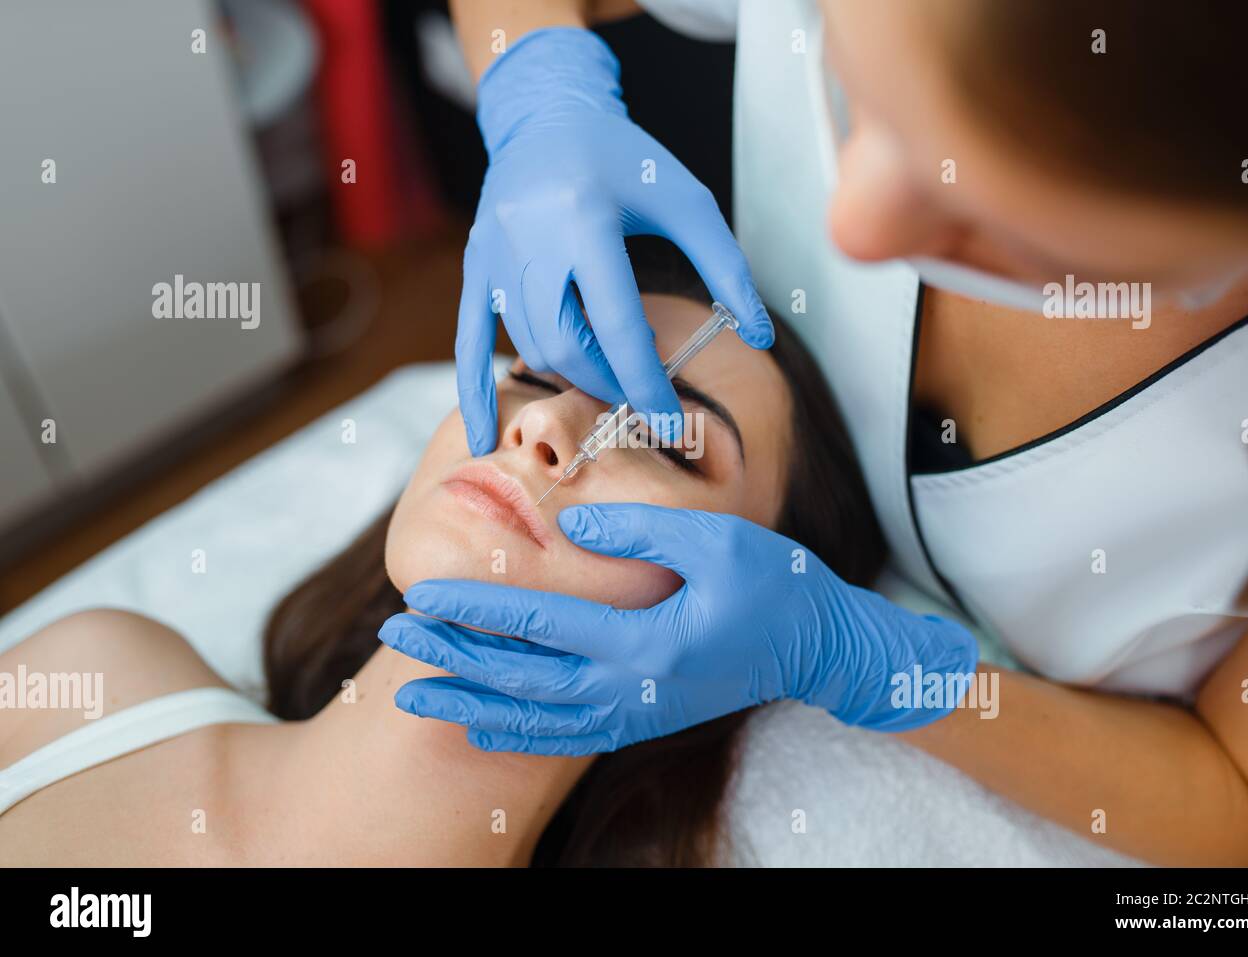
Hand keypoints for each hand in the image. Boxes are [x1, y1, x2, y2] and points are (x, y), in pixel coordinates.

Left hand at [379, 504, 978, 754]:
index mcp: (646, 641)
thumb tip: (568, 522)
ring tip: (411, 691)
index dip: (477, 607)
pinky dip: (515, 731)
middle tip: (395, 634)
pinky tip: (476, 723)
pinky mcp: (640, 720)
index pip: (540, 622)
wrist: (818, 649)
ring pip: (533, 716)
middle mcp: (631, 688)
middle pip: (521, 677)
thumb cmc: (773, 585)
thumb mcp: (717, 541)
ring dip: (470, 701)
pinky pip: (563, 735)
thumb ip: (640, 531)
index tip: (420, 594)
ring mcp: (634, 712)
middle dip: (454, 655)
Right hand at [457, 27, 772, 455]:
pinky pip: (468, 340)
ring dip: (574, 372)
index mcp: (586, 218)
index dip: (645, 381)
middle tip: (639, 389)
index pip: (618, 324)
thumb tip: (762, 336)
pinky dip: (478, 390)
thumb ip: (727, 268)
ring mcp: (494, 254)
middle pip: (569, 346)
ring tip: (606, 365)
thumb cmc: (625, 159)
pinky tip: (488, 434)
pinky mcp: (475, 265)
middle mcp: (531, 238)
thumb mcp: (687, 201)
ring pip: (532, 345)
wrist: (547, 117)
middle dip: (610, 382)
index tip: (667, 421)